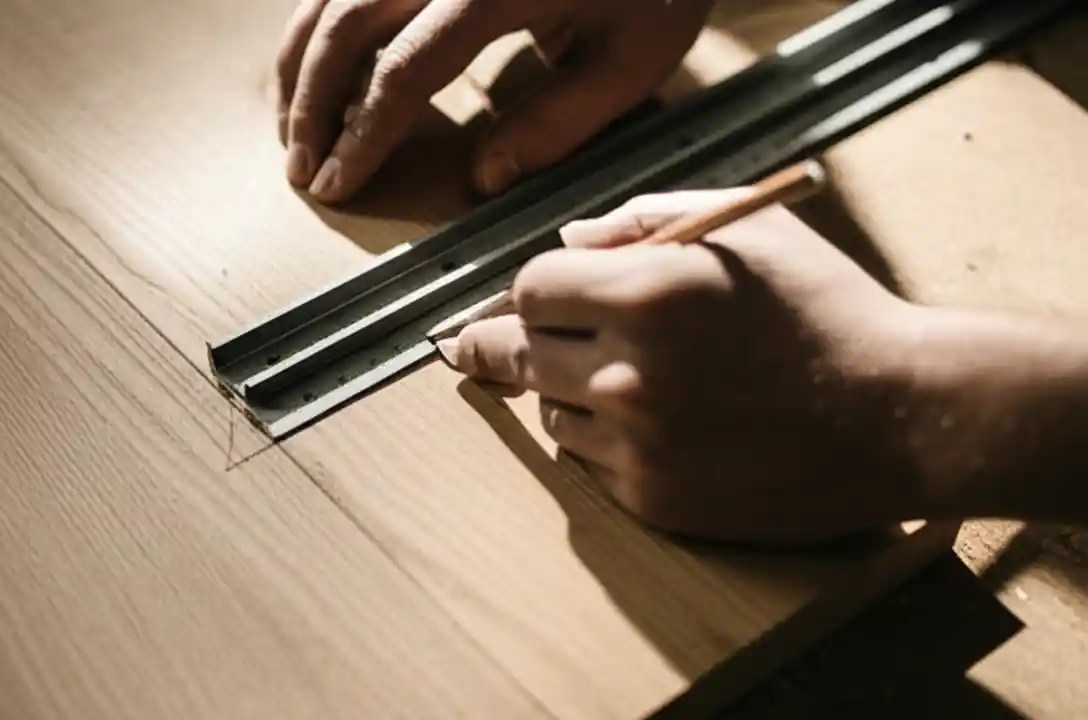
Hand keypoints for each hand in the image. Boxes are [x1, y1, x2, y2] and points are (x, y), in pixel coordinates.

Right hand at [276, 0, 712, 202]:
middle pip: (346, 21)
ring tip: (292, 127)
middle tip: (301, 168)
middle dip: (311, 101)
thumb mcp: (633, 58)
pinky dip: (320, 20)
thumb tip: (483, 179)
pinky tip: (316, 65)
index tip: (336, 184)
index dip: (362, 133)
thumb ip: (559, 122)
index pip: (404, 69)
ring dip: (301, 59)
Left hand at [436, 191, 938, 542]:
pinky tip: (663, 425)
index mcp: (646, 292)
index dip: (534, 288)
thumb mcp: (746, 227)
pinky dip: (609, 442)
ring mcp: (638, 443)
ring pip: (550, 413)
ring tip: (628, 380)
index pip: (528, 288)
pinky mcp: (654, 498)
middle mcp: (627, 371)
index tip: (541, 297)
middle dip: (510, 343)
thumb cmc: (826, 309)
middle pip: (516, 354)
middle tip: (484, 346)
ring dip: (568, 393)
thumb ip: (644, 218)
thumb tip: (568, 240)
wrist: (899, 416)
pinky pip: (591, 464)